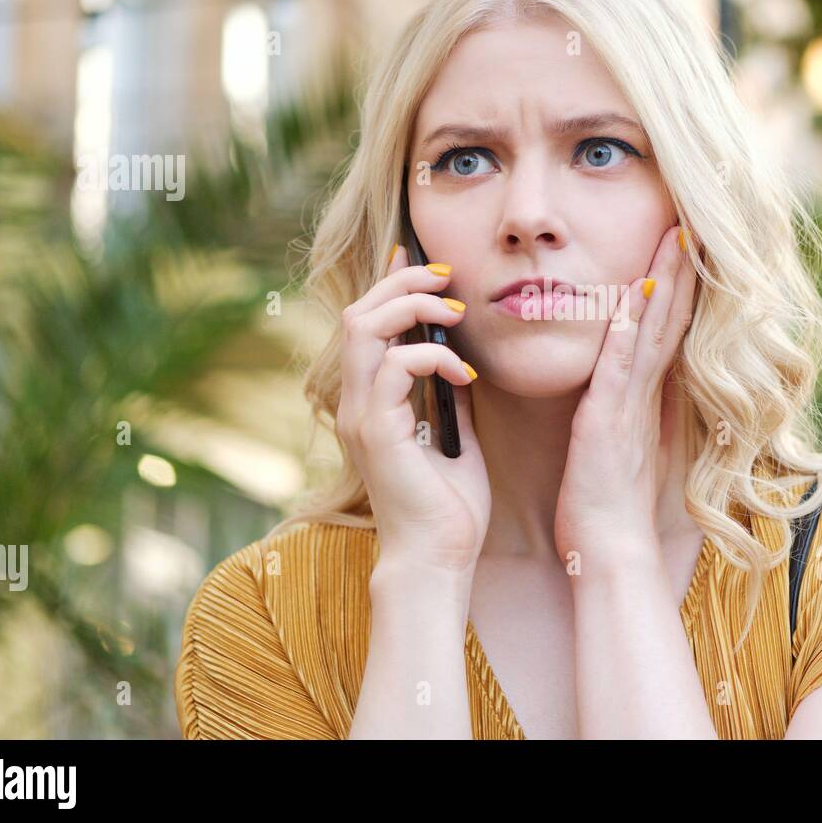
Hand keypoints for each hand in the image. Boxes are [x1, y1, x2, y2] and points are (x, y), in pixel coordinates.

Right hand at [336, 246, 490, 575]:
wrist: (440, 559)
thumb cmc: (449, 508)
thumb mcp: (455, 435)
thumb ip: (448, 396)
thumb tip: (461, 358)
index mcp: (371, 403)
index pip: (365, 326)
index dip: (390, 286)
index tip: (425, 263)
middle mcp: (356, 404)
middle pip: (356, 314)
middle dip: (401, 284)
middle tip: (446, 278)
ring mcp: (360, 416)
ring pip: (363, 328)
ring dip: (411, 308)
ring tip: (454, 312)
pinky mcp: (376, 431)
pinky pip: (395, 367)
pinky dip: (433, 357)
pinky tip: (465, 374)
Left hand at [553, 225, 698, 560]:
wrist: (610, 549)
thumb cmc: (607, 504)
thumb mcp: (620, 444)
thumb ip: (630, 411)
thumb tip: (639, 387)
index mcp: (647, 397)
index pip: (666, 329)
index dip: (677, 287)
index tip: (684, 246)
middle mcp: (646, 394)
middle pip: (668, 319)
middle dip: (679, 270)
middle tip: (689, 223)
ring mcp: (631, 404)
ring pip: (652, 332)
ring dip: (662, 284)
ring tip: (674, 240)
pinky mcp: (608, 419)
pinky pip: (620, 366)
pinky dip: (628, 329)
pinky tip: (633, 295)